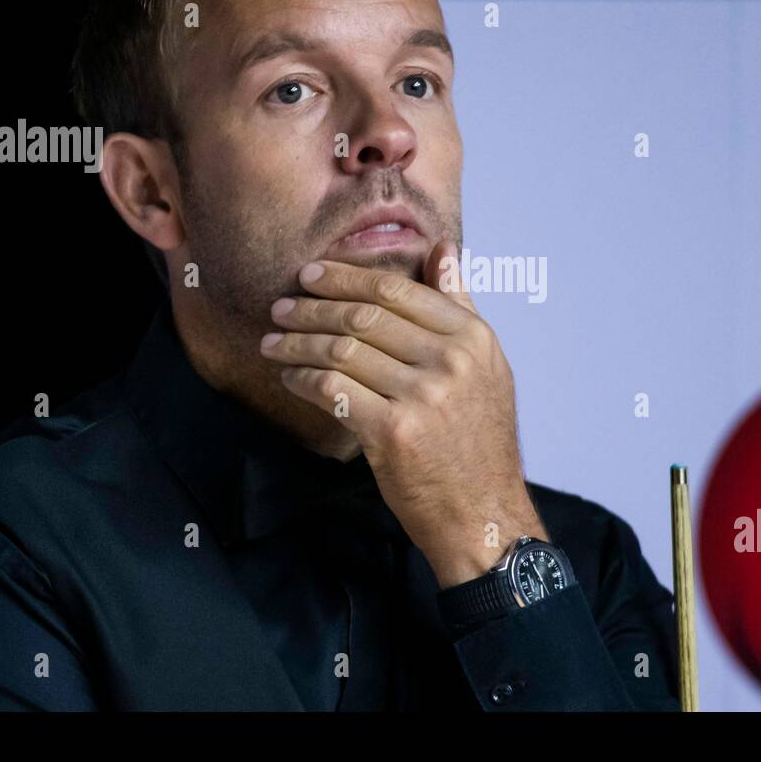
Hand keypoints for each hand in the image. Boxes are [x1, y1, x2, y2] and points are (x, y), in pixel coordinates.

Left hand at [259, 239, 548, 587]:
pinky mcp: (392, 431)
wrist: (484, 512)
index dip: (347, 278)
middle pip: (364, 317)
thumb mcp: (487, 366)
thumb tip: (442, 249)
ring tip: (274, 341)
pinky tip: (290, 377)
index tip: (314, 275)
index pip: (397, 290)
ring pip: (342, 350)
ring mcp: (422, 395)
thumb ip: (459, 306)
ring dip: (298, 342)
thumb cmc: (479, 441)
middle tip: (281, 306)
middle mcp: (450, 361)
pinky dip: (303, 378)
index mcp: (472, 337)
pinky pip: (332, 389)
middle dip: (313, 307)